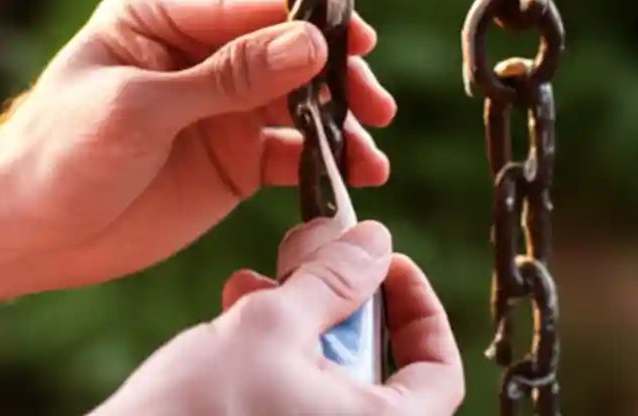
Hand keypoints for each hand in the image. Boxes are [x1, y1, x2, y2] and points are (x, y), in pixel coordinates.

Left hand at [0, 0, 396, 287]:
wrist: (30, 232)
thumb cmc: (62, 152)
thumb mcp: (142, 107)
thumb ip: (228, 77)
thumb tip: (309, 45)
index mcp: (163, 18)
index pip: (249, 8)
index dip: (306, 23)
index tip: (356, 41)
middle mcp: (199, 56)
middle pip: (286, 54)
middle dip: (333, 77)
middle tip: (374, 104)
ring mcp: (220, 109)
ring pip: (298, 104)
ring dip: (337, 123)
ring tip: (371, 152)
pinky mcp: (233, 160)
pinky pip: (290, 153)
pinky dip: (322, 162)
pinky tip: (353, 175)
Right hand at [94, 219, 464, 415]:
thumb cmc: (198, 411)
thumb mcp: (271, 325)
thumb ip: (332, 278)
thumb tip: (375, 240)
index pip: (439, 368)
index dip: (417, 303)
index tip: (382, 261)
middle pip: (380, 368)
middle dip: (339, 303)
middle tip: (306, 260)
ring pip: (330, 383)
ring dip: (300, 324)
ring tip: (256, 286)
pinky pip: (295, 406)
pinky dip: (276, 361)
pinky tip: (235, 319)